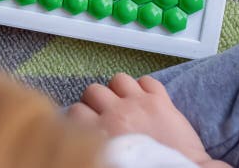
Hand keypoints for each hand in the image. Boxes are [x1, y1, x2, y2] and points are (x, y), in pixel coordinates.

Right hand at [67, 73, 224, 166]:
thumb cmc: (148, 166)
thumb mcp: (111, 157)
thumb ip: (97, 141)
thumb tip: (87, 136)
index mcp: (104, 131)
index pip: (76, 110)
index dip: (80, 115)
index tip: (87, 122)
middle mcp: (118, 113)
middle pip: (93, 90)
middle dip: (96, 100)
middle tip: (103, 111)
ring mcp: (141, 104)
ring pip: (118, 79)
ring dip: (119, 89)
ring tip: (124, 102)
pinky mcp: (162, 101)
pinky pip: (147, 80)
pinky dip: (145, 86)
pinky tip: (146, 98)